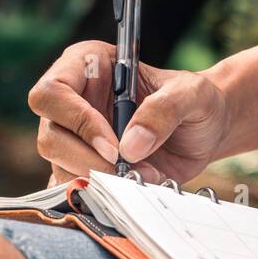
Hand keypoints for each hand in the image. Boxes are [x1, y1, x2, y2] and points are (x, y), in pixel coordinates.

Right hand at [27, 40, 229, 186]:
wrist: (207, 129)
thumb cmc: (196, 100)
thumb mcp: (193, 94)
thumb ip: (165, 110)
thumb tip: (129, 146)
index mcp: (88, 65)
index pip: (52, 91)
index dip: (77, 121)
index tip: (114, 146)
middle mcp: (74, 100)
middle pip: (50, 135)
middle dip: (87, 159)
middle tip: (126, 168)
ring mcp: (75, 135)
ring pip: (58, 165)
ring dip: (100, 178)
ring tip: (144, 173)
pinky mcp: (84, 165)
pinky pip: (74, 186)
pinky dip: (102, 193)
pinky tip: (131, 185)